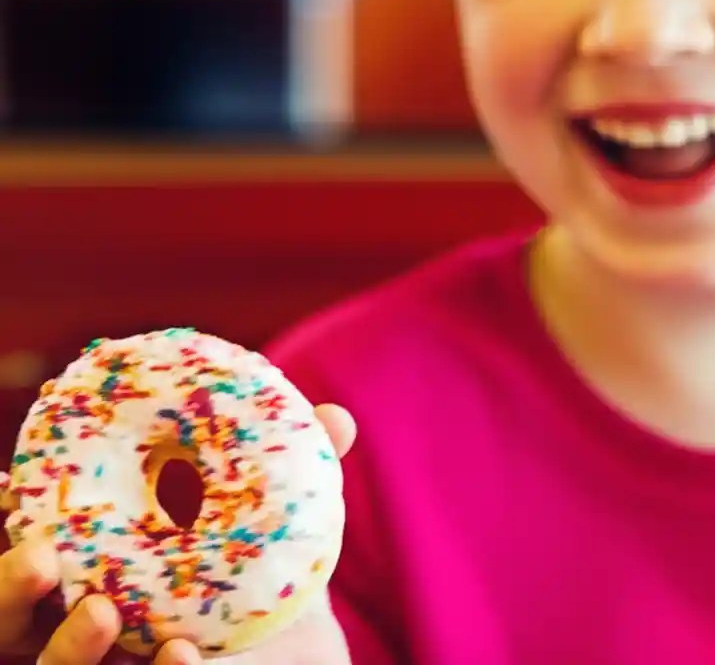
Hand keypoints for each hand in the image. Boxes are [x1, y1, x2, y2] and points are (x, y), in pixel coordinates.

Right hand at [0, 404, 357, 664]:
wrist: (301, 661)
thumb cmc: (268, 590)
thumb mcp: (270, 532)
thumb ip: (290, 476)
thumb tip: (336, 418)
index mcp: (89, 582)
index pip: (26, 561)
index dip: (4, 531)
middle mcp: (82, 637)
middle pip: (9, 627)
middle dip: (6, 590)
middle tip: (37, 554)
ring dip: (66, 647)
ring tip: (99, 609)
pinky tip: (179, 657)